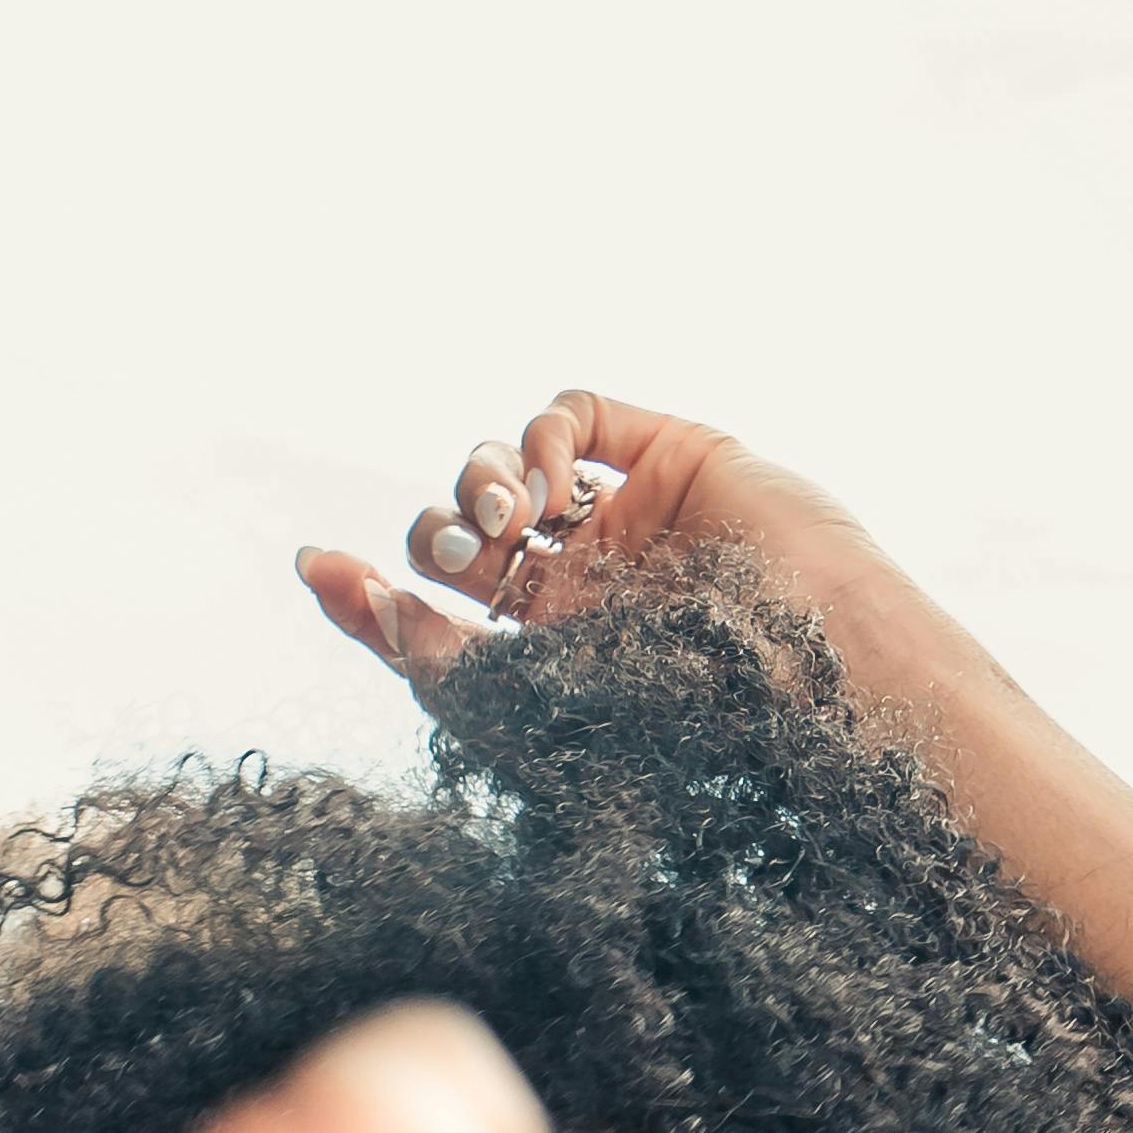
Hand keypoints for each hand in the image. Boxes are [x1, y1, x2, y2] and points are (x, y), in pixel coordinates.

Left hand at [294, 385, 897, 689]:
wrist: (816, 675)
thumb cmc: (685, 719)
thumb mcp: (535, 706)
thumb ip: (436, 658)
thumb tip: (340, 587)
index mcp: (552, 663)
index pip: (437, 613)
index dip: (371, 591)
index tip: (317, 566)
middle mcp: (583, 588)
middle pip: (457, 533)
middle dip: (436, 535)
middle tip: (461, 555)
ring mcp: (627, 518)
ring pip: (502, 467)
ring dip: (479, 480)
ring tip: (510, 516)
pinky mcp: (672, 455)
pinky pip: (575, 413)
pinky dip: (541, 432)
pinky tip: (551, 479)